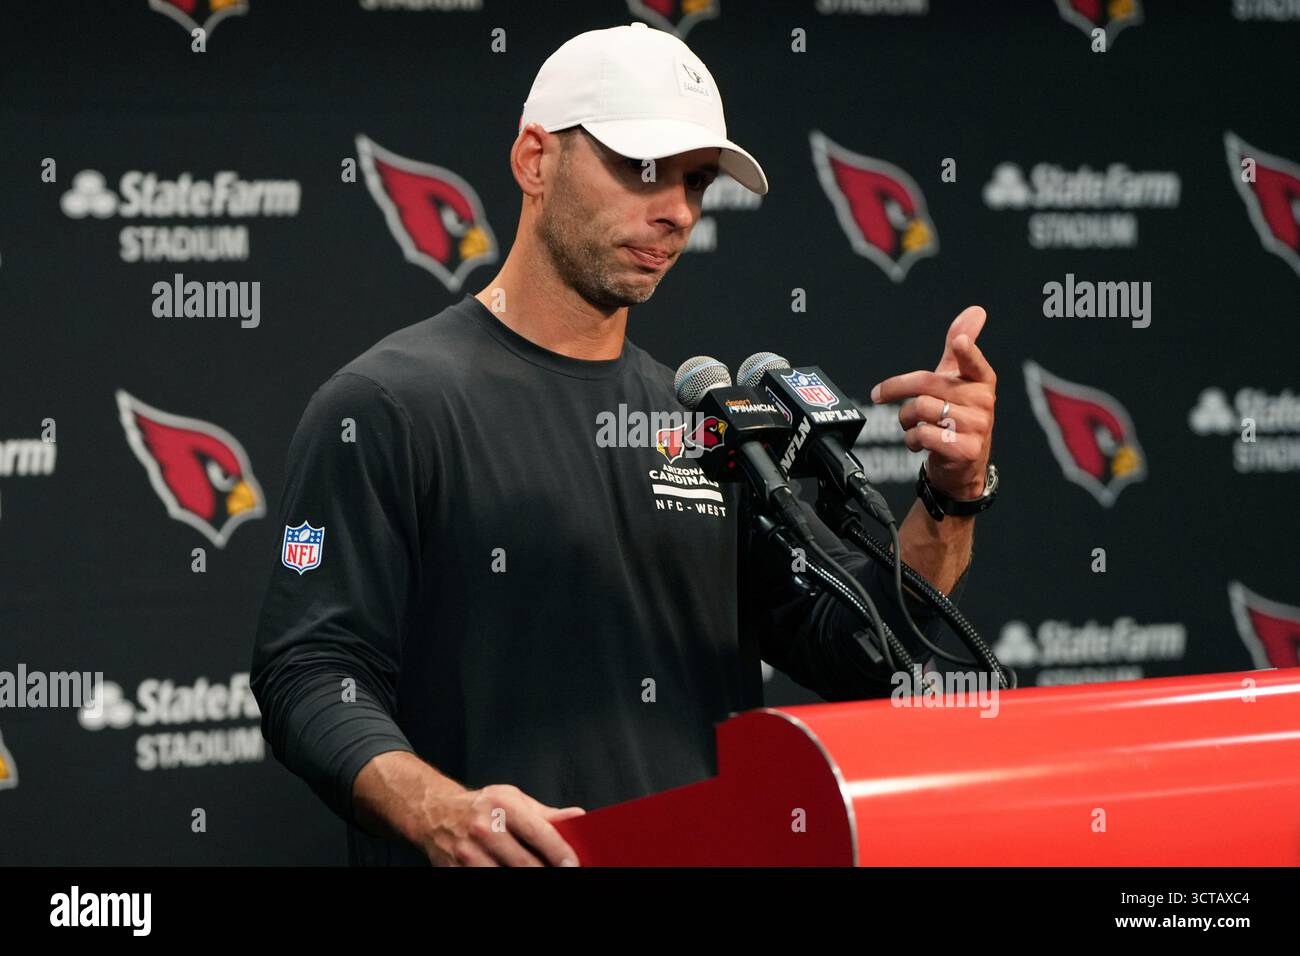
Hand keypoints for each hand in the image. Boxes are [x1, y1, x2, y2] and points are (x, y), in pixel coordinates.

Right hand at [419, 783, 586, 866]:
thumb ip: (545, 813)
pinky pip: (487, 881)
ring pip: (506, 876)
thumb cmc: (479, 805)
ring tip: (538, 871)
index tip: (573, 863)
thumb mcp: (512, 798)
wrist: (435, 814)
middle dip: (546, 871)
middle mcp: (484, 828)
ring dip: (527, 878)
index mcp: (501, 805)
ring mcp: (468, 853)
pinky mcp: (457, 870)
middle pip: (524, 863)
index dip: (559, 852)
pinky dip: (503, 880)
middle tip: (562, 873)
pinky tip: (509, 873)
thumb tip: (576, 817)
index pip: (538, 832)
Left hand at [870, 305, 996, 500]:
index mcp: (982, 380)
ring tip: (913, 426)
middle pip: (927, 383)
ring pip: (921, 409)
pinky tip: (919, 443)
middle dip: (896, 389)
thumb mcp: (956, 381)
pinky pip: (923, 434)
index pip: (973, 362)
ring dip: (905, 419)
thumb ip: (960, 348)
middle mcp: (984, 401)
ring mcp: (978, 426)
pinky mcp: (966, 449)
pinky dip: (911, 439)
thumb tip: (975, 311)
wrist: (961, 468)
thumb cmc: (956, 418)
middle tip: (880, 395)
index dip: (966, 350)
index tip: (959, 341)